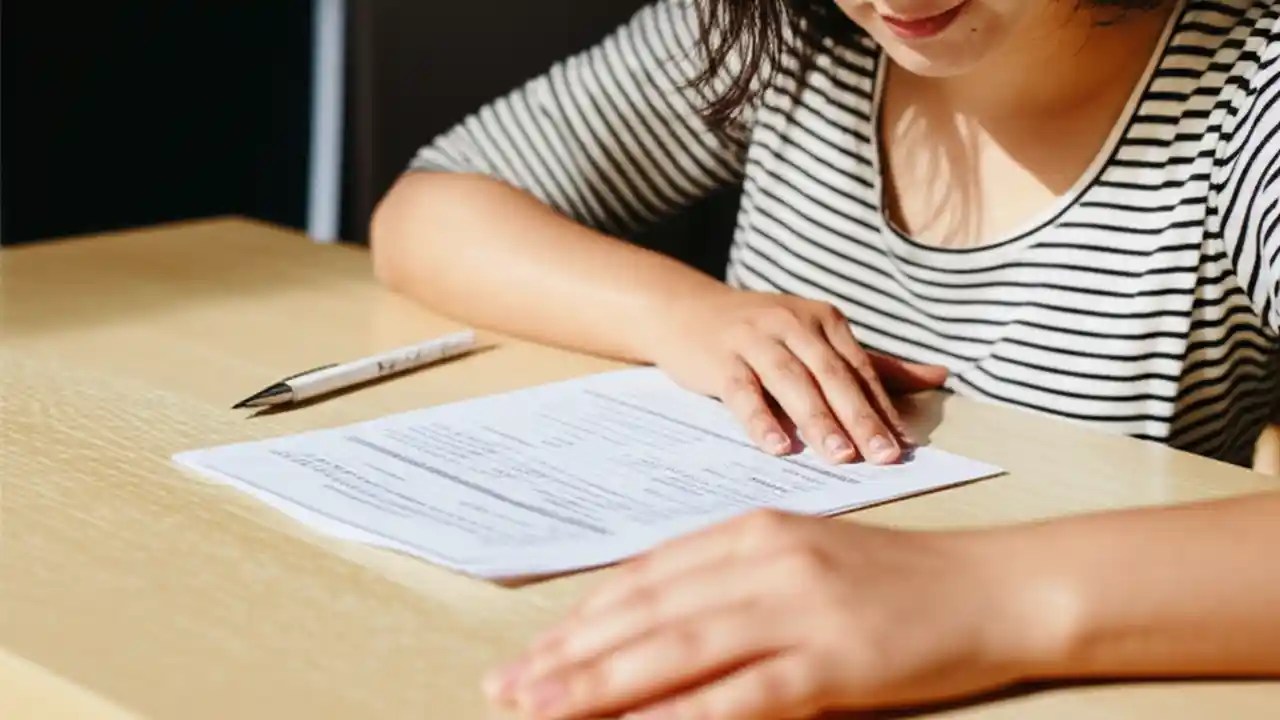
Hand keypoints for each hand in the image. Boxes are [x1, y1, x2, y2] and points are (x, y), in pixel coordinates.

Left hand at [485, 511, 1053, 719]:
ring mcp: (798, 608)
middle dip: (570, 654)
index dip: (584, 617)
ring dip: (601, 683)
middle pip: (647, 612)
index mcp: (754, 531)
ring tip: (542, 709)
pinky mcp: (832, 660)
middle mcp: (765, 561)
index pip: (647, 577)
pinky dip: (682, 714)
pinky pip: (742, 693)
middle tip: (510, 687)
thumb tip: (657, 622)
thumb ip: (732, 581)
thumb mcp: (805, 557)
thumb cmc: (896, 578)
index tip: (535, 651)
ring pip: (677, 650)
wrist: (992, 586)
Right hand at [647, 289, 946, 464]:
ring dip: (817, 420)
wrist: (686, 311)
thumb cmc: (760, 334)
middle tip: (883, 456)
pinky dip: (760, 418)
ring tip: (840, 457)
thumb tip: (939, 376)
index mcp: (823, 320)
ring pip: (791, 381)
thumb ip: (874, 364)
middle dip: (859, 417)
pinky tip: (779, 447)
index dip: (882, 406)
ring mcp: (754, 338)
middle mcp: (792, 323)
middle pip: (831, 375)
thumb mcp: (816, 339)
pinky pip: (743, 390)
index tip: (905, 445)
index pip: (858, 369)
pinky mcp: (720, 357)